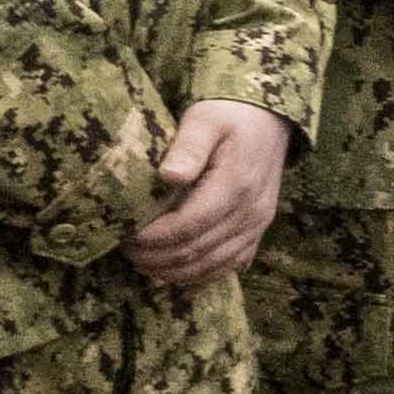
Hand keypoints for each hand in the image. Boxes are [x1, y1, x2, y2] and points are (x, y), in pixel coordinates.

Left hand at [125, 100, 294, 284]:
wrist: (268, 121)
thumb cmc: (230, 116)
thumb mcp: (205, 120)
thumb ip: (188, 147)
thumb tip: (168, 176)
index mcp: (235, 185)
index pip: (188, 226)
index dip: (153, 238)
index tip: (124, 234)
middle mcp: (250, 212)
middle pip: (197, 251)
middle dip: (156, 257)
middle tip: (125, 250)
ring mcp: (257, 225)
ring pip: (212, 265)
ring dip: (174, 272)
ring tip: (142, 264)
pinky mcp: (257, 231)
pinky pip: (230, 266)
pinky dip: (200, 277)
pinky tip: (174, 277)